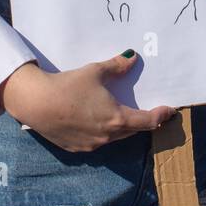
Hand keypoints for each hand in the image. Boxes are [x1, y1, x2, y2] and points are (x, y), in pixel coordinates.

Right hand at [0, 55, 175, 152]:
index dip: (161, 116)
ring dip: (120, 126)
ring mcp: (92, 145)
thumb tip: (132, 57)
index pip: (148, 121)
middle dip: (141, 121)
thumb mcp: (95, 71)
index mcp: (117, 118)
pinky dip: (101, 132)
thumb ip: (117, 66)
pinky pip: (96, 141)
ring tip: (118, 113)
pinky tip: (92, 120)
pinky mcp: (77, 148)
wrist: (37, 103)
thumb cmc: (68, 85)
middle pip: (132, 130)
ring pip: (114, 137)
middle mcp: (108, 136)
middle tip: (147, 111)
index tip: (169, 111)